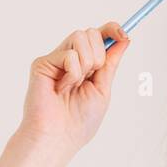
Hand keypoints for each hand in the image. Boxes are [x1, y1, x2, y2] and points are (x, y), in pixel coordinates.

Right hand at [17, 22, 131, 155]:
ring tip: (75, 84)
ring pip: (80, 36)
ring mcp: (55, 60)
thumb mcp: (103, 88)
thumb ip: (111, 62)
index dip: (111, 30)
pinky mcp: (42, 63)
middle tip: (91, 76)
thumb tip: (123, 39)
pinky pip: (69, 55)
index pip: (98, 37)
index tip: (124, 33)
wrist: (59, 137)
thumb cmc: (79, 121)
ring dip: (87, 63)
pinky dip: (73, 74)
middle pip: (91, 33)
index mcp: (85, 65)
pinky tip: (62, 88)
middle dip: (99, 55)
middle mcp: (69, 59)